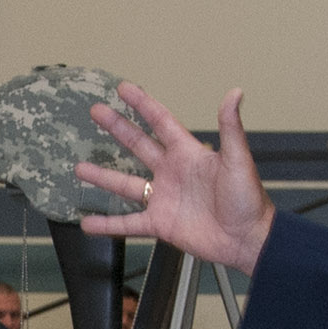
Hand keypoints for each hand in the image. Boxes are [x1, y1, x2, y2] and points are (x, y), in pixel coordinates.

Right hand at [75, 83, 276, 274]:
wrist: (247, 239)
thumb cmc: (249, 200)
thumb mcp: (238, 160)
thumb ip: (231, 128)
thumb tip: (235, 93)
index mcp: (188, 153)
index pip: (160, 122)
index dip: (142, 104)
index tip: (123, 89)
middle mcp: (172, 172)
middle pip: (137, 145)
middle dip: (116, 127)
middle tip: (96, 112)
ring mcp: (163, 198)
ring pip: (125, 184)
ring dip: (102, 176)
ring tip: (79, 168)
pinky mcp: (160, 223)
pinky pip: (128, 223)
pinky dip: (107, 224)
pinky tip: (89, 223)